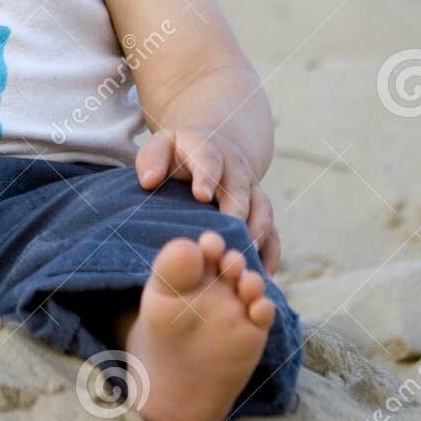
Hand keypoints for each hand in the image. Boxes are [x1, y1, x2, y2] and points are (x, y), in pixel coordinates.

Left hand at [135, 126, 281, 272]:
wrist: (214, 147)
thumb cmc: (177, 154)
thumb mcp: (160, 147)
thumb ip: (151, 160)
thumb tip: (149, 181)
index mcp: (207, 148)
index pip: (209, 159)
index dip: (207, 176)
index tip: (201, 195)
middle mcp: (235, 167)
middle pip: (239, 187)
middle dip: (236, 210)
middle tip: (227, 235)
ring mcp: (251, 188)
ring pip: (261, 207)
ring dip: (257, 231)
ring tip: (246, 256)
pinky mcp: (260, 208)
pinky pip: (272, 229)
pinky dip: (271, 251)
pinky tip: (264, 273)